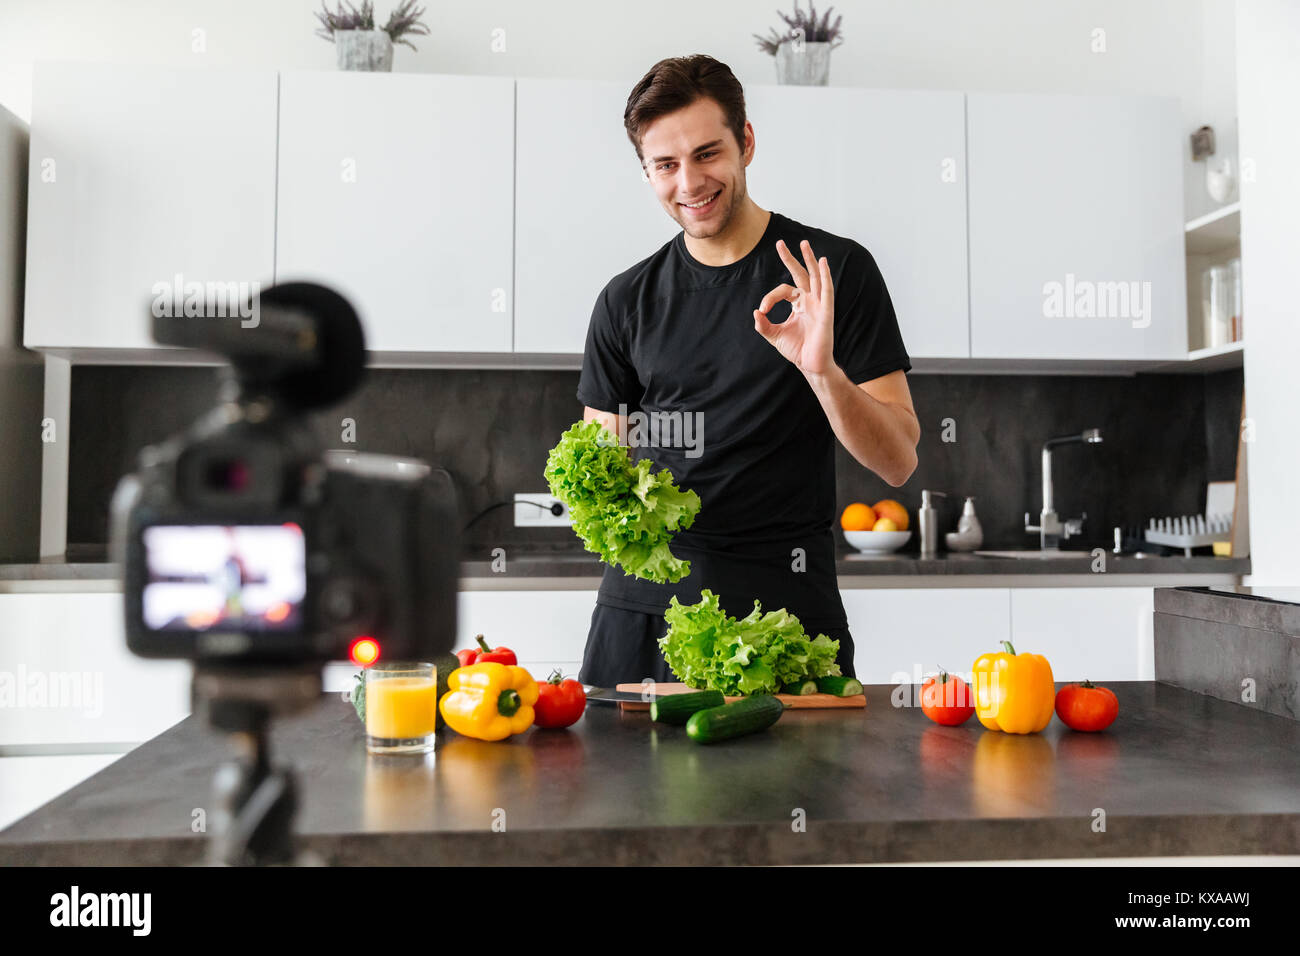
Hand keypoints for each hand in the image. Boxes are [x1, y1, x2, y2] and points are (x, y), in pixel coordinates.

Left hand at [753, 238, 835, 375]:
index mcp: (799, 304)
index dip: (770, 298)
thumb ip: (763, 325)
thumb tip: (755, 312)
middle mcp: (810, 300)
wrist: (810, 365)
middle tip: (779, 243)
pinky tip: (823, 262)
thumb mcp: (774, 335)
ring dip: (810, 260)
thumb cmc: (796, 350)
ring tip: (804, 243)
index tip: (762, 310)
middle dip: (791, 258)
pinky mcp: (826, 312)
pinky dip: (826, 276)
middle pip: (801, 274)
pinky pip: (827, 290)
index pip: (783, 290)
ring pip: (815, 277)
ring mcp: (819, 304)